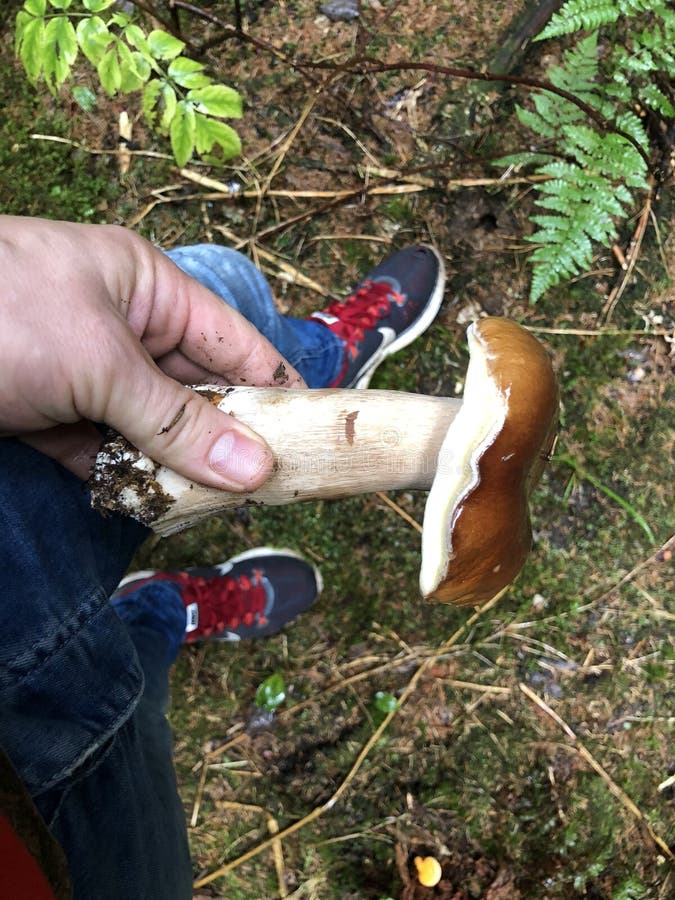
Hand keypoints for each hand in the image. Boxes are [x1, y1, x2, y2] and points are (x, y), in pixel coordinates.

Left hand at [0, 216, 304, 489]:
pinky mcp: (44, 412)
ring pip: (150, 426)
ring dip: (173, 466)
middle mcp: (121, 327)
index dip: (274, 390)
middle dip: (224, 439)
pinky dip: (121, 477)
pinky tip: (146, 505)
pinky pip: (102, 450)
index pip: (233, 341)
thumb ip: (176, 420)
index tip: (309, 443)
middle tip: (261, 493)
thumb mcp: (99, 362)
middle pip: (195, 389)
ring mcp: (80, 371)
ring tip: (208, 508)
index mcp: (145, 287)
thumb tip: (254, 469)